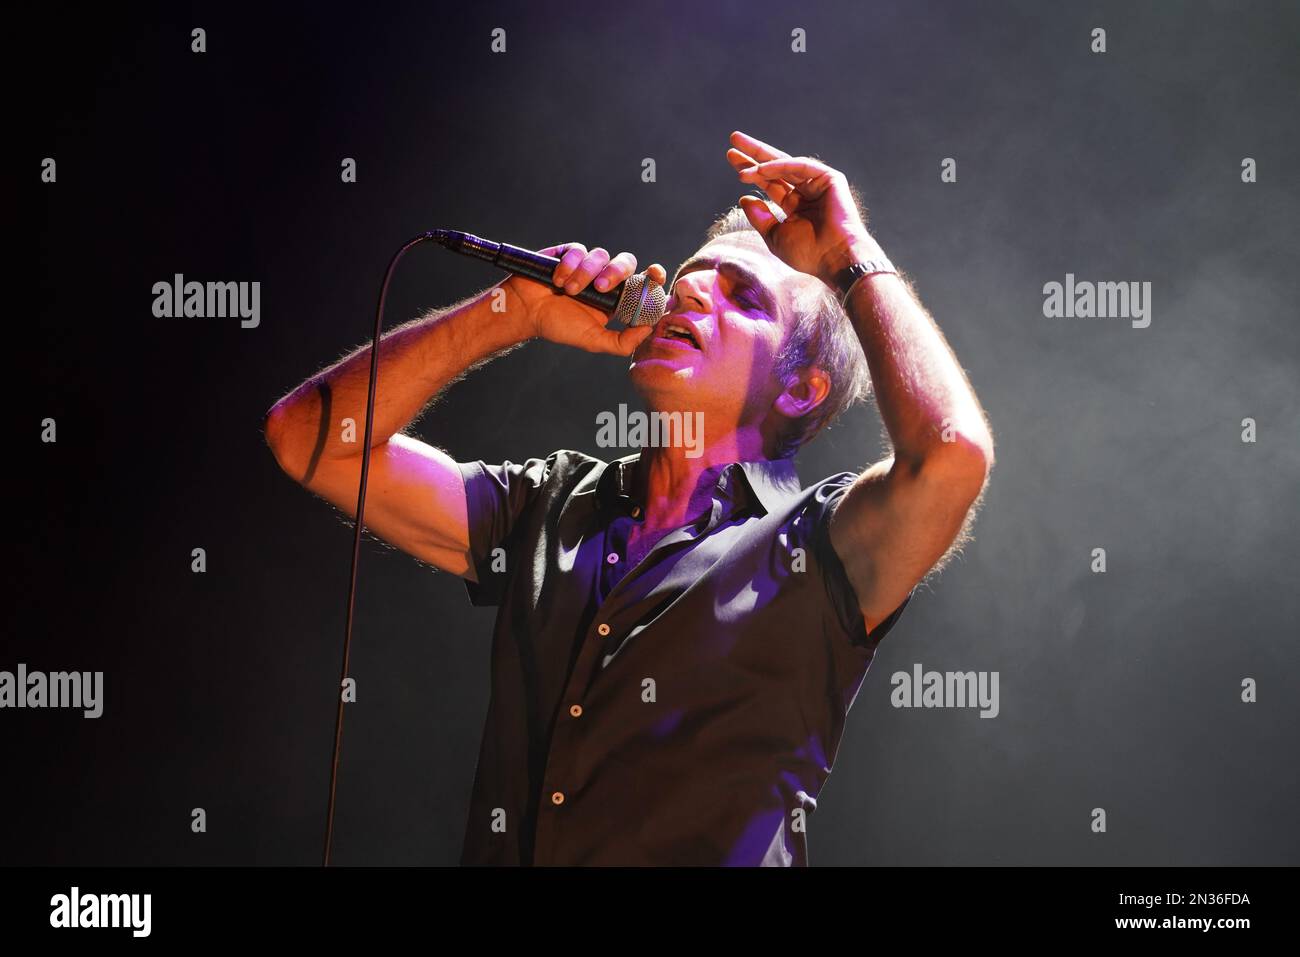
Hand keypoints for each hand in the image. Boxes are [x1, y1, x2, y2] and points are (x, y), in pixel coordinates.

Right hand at [504, 244, 665, 354]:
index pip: (641, 282)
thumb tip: (647, 329)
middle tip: (600, 288)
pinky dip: (569, 265)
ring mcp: (587, 264)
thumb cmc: (559, 326)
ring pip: (600, 256)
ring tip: (567, 290)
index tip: (656, 273)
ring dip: (585, 274)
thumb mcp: (593, 340)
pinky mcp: (569, 253)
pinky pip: (578, 249)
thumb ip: (622, 342)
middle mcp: (604, 278)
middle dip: (615, 272)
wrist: (526, 312)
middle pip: (625, 262)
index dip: (653, 275)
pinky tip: (556, 279)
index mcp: (616, 297)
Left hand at [726, 130, 881, 288]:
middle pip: (776, 168)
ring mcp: (818, 184)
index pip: (770, 183)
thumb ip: (760, 217)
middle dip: (754, 154)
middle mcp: (806, 192)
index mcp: (795, 206)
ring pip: (786, 164)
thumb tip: (743, 198)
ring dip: (761, 158)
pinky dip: (780, 166)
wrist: (834, 257)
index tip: (732, 158)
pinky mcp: (829, 178)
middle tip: (734, 139)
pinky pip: (801, 166)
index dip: (751, 171)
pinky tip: (760, 169)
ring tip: (737, 156)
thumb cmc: (807, 253)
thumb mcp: (774, 235)